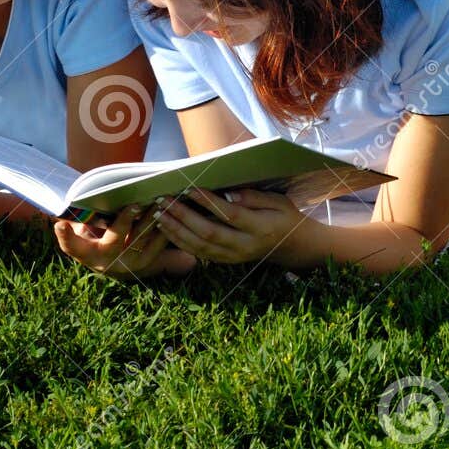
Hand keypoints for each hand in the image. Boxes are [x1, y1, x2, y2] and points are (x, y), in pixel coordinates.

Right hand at [54, 205, 196, 278]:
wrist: (117, 259)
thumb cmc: (96, 235)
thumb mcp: (85, 230)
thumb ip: (81, 218)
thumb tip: (68, 204)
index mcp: (86, 253)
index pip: (72, 246)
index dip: (65, 236)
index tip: (60, 224)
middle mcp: (105, 262)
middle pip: (113, 241)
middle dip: (123, 222)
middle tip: (133, 205)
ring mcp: (126, 264)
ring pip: (139, 242)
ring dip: (150, 221)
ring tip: (157, 201)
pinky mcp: (146, 262)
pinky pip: (157, 245)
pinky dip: (163, 228)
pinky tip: (169, 211)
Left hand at [152, 189, 309, 264]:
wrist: (289, 245)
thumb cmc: (282, 215)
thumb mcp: (278, 201)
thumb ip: (254, 197)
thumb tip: (229, 194)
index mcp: (260, 228)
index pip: (230, 215)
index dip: (208, 202)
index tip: (190, 187)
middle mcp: (245, 246)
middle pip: (209, 233)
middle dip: (183, 216)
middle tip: (165, 200)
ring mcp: (233, 257)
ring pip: (199, 247)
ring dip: (176, 230)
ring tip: (158, 213)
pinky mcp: (224, 261)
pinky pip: (198, 253)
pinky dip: (179, 241)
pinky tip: (166, 228)